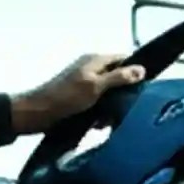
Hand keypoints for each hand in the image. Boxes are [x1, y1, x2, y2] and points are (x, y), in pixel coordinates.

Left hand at [13, 53, 145, 133]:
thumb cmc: (66, 97)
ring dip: (111, 107)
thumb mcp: (95, 87)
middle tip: (129, 108)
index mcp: (95, 60)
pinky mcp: (78, 98)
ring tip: (110, 120)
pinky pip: (97, 104)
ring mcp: (84, 83)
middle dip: (124, 93)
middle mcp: (91, 69)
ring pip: (108, 93)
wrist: (36, 113)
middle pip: (117, 77)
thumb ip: (118, 77)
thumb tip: (142, 69)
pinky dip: (99, 113)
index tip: (147, 87)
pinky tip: (98, 124)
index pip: (123, 59)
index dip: (136, 70)